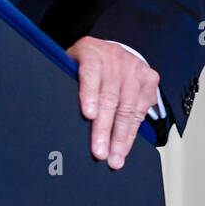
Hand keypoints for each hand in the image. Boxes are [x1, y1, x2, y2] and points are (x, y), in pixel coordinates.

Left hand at [66, 36, 160, 168]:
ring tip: (114, 156)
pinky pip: (140, 111)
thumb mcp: (71, 62)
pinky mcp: (149, 80)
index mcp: (91, 52)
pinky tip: (125, 146)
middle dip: (105, 128)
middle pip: (110, 98)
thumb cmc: (87, 60)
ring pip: (128, 109)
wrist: (112, 49)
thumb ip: (68, 79)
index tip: (89, 115)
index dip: (89, 94)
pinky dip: (132, 132)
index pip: (90, 73)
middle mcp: (115, 59)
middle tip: (99, 151)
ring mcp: (134, 69)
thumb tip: (56, 108)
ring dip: (121, 137)